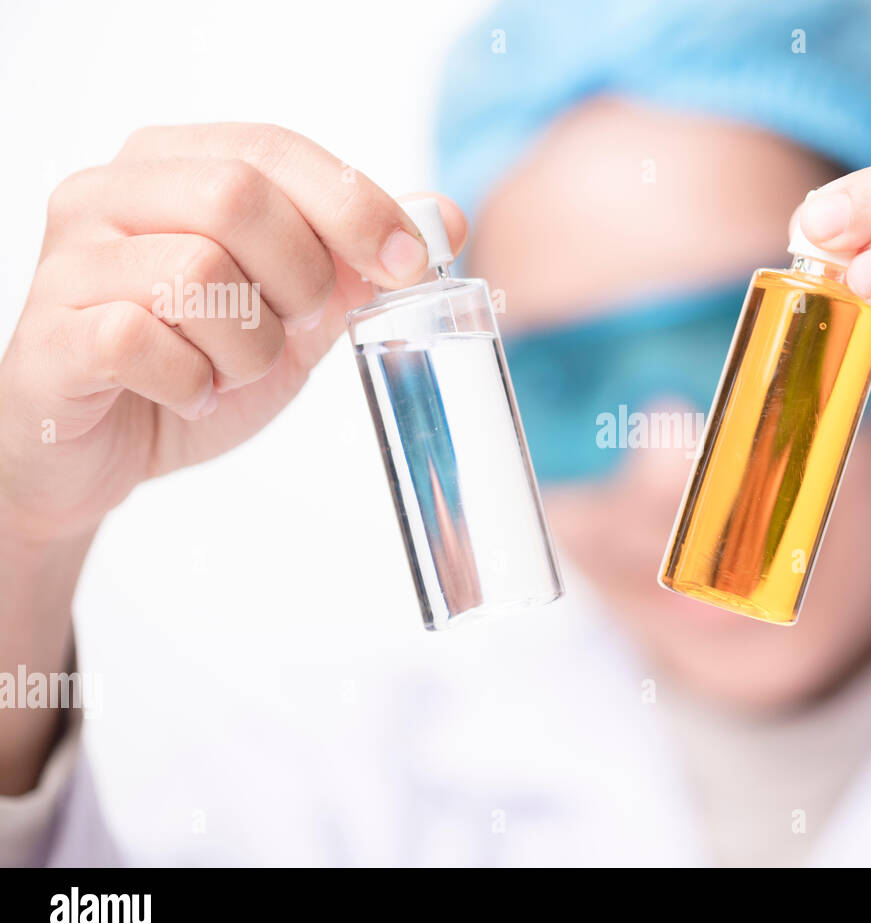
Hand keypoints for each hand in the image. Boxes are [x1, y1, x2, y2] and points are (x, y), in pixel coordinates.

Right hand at [0, 123, 466, 545]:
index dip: (354, 203)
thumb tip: (446, 217)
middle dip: (300, 277)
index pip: (274, 149)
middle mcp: (109, 194)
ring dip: (247, 345)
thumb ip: (357, 262)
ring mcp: (70, 262)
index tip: (409, 262)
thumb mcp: (294, 310)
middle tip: (296, 325)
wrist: (106, 451)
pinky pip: (139, 340)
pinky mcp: (49, 335)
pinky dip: (190, 381)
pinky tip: (189, 394)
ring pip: (196, 273)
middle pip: (236, 197)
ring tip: (231, 369)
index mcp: (171, 166)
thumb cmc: (197, 363)